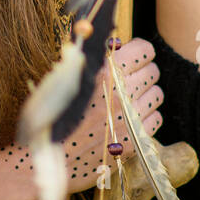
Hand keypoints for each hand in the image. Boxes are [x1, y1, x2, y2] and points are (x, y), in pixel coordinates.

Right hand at [60, 37, 162, 194]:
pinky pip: (156, 120)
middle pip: (153, 71)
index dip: (138, 52)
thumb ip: (84, 59)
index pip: (143, 50)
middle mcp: (120, 93)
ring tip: (128, 100)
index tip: (131, 57)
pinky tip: (130, 120)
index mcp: (103, 72)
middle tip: (128, 79)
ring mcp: (129, 119)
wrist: (42, 158)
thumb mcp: (61, 78)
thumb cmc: (48, 116)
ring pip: (156, 95)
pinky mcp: (134, 142)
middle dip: (142, 72)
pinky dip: (147, 118)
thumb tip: (102, 42)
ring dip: (145, 95)